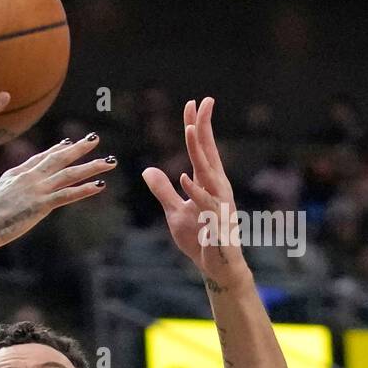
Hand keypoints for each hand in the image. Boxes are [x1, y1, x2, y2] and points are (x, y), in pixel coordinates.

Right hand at [0, 134, 115, 262]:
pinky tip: (100, 185)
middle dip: (79, 149)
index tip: (69, 143)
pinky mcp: (40, 205)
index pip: (40, 158)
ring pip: (69, 174)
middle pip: (58, 159)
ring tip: (109, 161)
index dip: (56, 150)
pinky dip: (85, 189)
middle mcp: (27, 177)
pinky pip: (67, 195)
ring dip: (91, 167)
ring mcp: (35, 190)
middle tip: (95, 138)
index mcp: (13, 174)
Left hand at [142, 97, 250, 289]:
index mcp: (208, 183)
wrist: (216, 265)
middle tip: (199, 102)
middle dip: (203, 127)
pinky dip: (195, 191)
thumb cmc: (199, 237)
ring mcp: (218, 203)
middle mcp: (217, 187)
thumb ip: (163, 190)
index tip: (193, 104)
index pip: (202, 150)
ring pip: (208, 172)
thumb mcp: (175, 211)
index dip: (198, 127)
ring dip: (199, 151)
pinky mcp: (216, 221)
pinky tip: (185, 177)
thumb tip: (149, 170)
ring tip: (191, 130)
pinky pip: (205, 203)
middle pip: (208, 152)